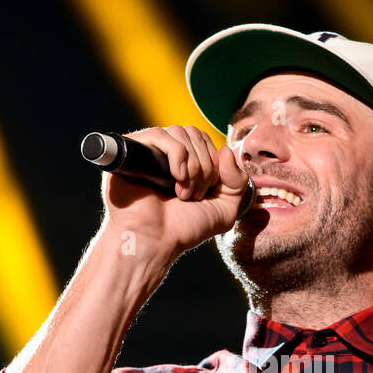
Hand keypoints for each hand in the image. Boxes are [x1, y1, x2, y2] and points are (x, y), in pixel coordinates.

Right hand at [100, 124, 250, 257]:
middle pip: (196, 134)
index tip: (207, 191)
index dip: (215, 163)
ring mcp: (151, 151)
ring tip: (183, 193)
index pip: (208, 141)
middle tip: (194, 195)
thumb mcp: (224, 210)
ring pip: (181, 132)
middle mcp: (168, 155)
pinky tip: (176, 177)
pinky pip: (161, 135)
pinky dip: (177, 155)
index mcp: (187, 164)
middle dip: (205, 167)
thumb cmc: (184, 229)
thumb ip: (237, 181)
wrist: (154, 240)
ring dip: (191, 165)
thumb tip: (226, 150)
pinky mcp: (134, 150)